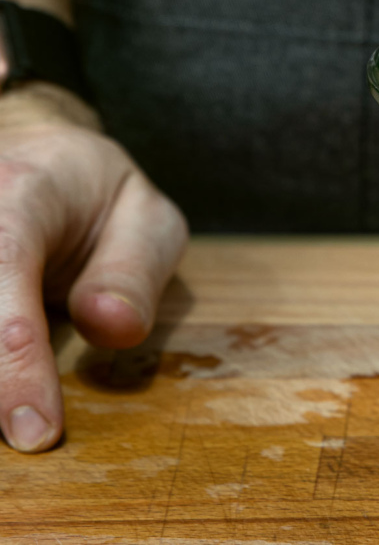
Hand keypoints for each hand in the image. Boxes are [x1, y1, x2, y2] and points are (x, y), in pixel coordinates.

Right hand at [0, 83, 186, 451]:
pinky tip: (13, 394)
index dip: (14, 360)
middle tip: (30, 438)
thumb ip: (134, 271)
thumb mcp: (146, 220)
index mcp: (23, 189)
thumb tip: (111, 327)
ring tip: (24, 416)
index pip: (5, 268)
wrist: (40, 158)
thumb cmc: (100, 197)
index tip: (37, 431)